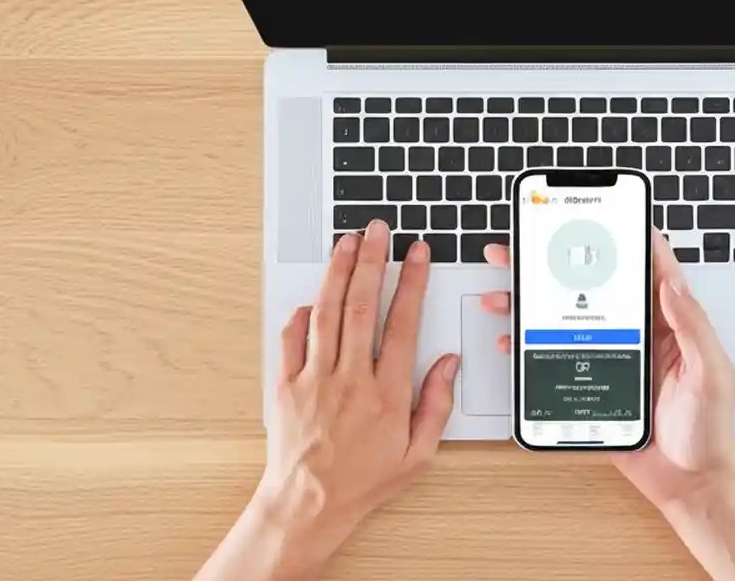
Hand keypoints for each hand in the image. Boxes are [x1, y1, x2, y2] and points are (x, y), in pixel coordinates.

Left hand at [198, 220, 458, 580]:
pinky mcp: (286, 385)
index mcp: (387, 393)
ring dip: (338, 272)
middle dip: (372, 260)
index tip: (417, 254)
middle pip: (362, 305)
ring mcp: (315, 379)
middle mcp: (350, 379)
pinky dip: (303, 312)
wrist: (309, 505)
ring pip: (327, 312)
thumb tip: (448, 363)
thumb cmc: (364, 481)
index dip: (412, 282)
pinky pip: (292, 338)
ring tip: (346, 243)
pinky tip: (314, 296)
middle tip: (378, 231)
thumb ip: (437, 404)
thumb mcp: (418, 454)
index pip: (403, 323)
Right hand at [480, 229, 734, 511]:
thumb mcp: (711, 373)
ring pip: (565, 316)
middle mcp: (637, 333)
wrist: (690, 483)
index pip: (648, 267)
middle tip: (527, 243)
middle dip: (558, 261)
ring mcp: (611, 355)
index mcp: (669, 323)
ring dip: (532, 300)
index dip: (626, 236)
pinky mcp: (593, 382)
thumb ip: (692, 327)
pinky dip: (529, 345)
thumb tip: (671, 281)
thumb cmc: (708, 431)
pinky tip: (511, 339)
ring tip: (504, 287)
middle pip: (593, 286)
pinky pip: (555, 356)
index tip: (600, 213)